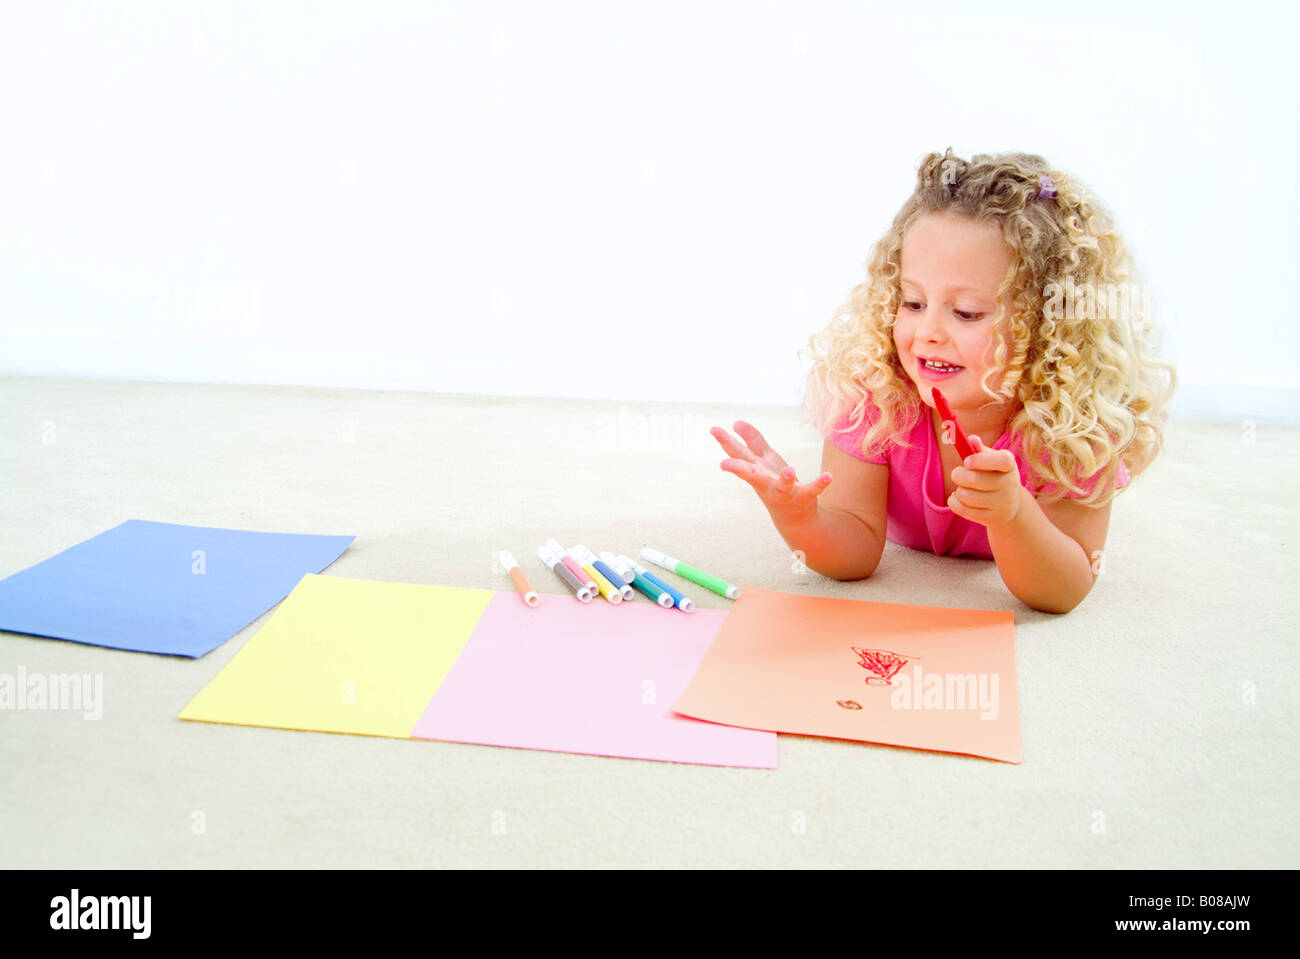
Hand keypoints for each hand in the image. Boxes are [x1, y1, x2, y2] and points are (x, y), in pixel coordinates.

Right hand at [711, 420, 832, 529]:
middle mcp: (766, 482)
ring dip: (785, 479)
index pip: (739, 455)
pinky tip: (828, 476)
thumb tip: (736, 423)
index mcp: (757, 470)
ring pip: (782, 486)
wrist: (793, 518)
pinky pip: (811, 490)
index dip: (726, 442)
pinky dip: (820, 484)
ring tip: (788, 470)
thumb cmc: (775, 484)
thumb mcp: (764, 461)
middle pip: (750, 475)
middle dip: (738, 469)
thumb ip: (752, 441)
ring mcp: (784, 492)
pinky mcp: (803, 498)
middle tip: (724, 464)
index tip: (714, 430)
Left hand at [947, 434, 1024, 528]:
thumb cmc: (994, 475)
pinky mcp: (992, 518)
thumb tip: (972, 439)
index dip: (981, 460)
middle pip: (973, 479)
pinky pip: (962, 509)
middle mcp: (1010, 485)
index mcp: (1010, 466)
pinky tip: (959, 498)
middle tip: (958, 474)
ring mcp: (1002, 504)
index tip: (966, 461)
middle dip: (958, 474)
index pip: (1001, 460)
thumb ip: (979, 450)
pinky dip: (954, 502)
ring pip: (965, 495)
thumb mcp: (990, 460)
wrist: (1009, 505)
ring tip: (964, 488)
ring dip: (958, 490)